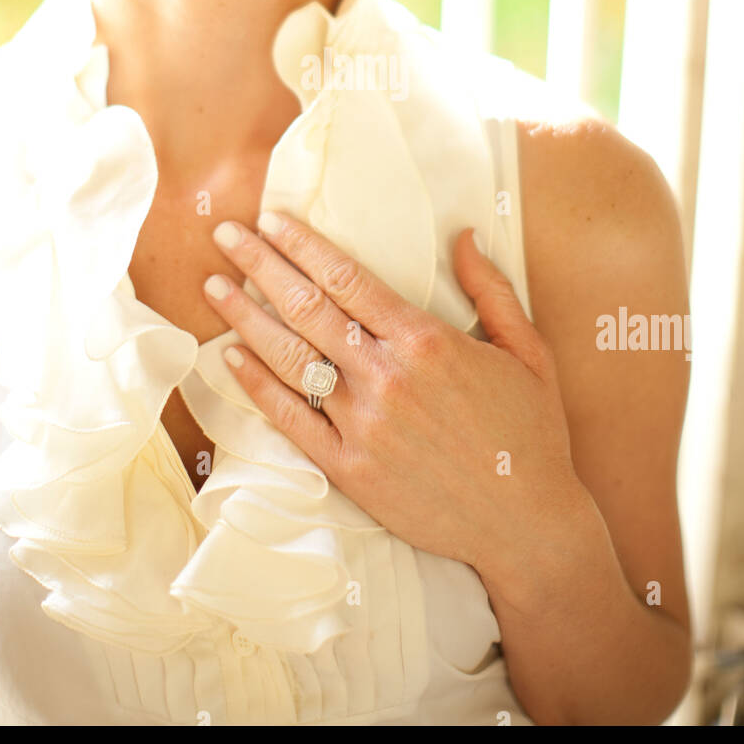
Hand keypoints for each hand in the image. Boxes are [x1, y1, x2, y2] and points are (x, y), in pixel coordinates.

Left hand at [203, 210, 580, 582]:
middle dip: (260, 265)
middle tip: (226, 235)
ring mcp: (363, 426)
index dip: (303, 244)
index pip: (347, 279)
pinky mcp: (349, 469)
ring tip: (213, 287)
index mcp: (427, 342)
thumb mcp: (528, 351)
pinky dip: (258, 386)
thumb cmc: (531, 433)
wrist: (526, 524)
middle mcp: (387, 378)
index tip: (271, 219)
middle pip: (307, 308)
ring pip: (290, 359)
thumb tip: (464, 234)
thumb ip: (492, 289)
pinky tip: (231, 357)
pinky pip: (292, 420)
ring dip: (246, 318)